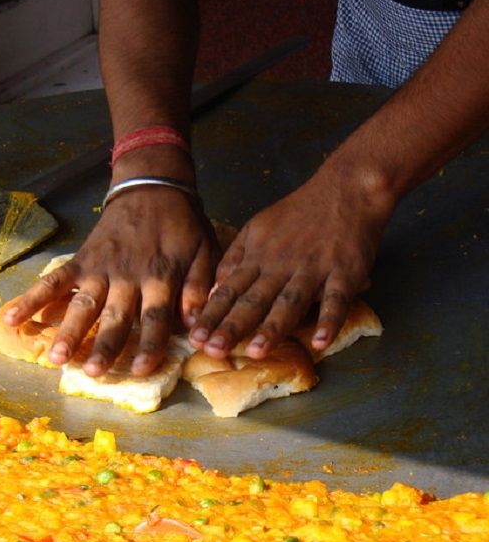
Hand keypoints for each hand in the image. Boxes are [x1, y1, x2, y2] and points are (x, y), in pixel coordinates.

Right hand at [3, 186, 219, 375]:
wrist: (152, 187)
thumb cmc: (182, 225)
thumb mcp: (204, 251)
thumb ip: (199, 287)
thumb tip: (195, 323)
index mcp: (160, 276)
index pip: (155, 316)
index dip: (149, 344)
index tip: (139, 369)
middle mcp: (127, 276)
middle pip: (115, 316)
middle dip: (103, 346)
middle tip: (92, 373)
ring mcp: (100, 268)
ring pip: (83, 304)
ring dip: (68, 332)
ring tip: (55, 359)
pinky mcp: (81, 260)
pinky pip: (54, 281)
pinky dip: (32, 298)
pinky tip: (12, 319)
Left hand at [189, 168, 391, 358]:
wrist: (346, 189)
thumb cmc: (299, 214)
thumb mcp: (257, 228)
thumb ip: (235, 259)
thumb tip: (214, 290)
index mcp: (258, 257)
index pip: (230, 291)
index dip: (212, 316)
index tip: (195, 339)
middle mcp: (281, 265)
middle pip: (253, 300)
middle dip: (232, 326)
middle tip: (214, 351)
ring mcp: (313, 269)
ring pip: (289, 301)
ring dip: (273, 327)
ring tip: (256, 351)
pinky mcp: (344, 272)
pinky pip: (336, 299)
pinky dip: (330, 320)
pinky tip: (321, 343)